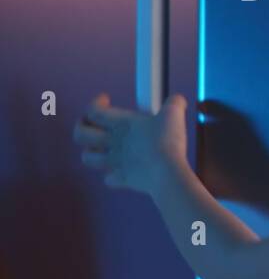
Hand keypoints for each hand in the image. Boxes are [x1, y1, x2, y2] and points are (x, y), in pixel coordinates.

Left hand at [74, 93, 188, 194]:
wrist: (167, 172)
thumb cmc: (166, 142)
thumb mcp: (174, 114)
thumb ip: (173, 103)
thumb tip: (177, 100)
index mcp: (121, 124)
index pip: (94, 111)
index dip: (95, 103)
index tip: (104, 99)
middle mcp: (113, 142)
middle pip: (80, 134)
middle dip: (81, 126)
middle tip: (90, 122)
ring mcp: (116, 162)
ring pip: (88, 157)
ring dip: (90, 152)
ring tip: (99, 148)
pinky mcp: (123, 179)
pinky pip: (108, 179)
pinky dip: (111, 175)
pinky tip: (118, 171)